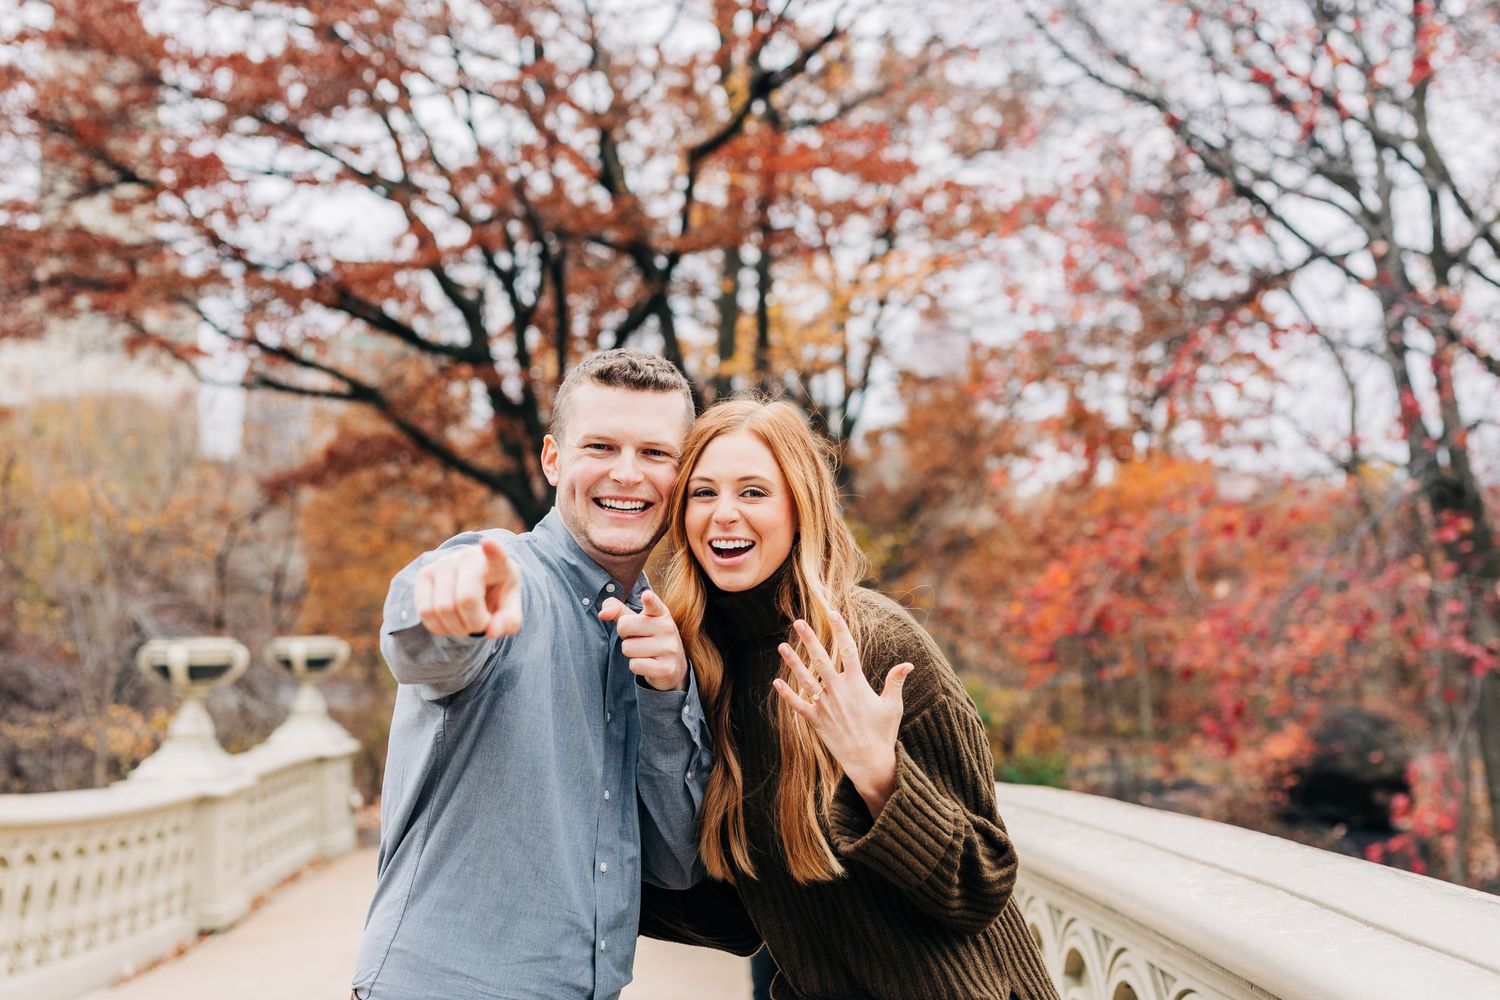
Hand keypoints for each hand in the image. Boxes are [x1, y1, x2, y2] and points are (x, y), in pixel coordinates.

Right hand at [413, 537, 522, 638]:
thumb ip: (508, 622)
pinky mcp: (424, 573)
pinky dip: (438, 627)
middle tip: (480, 625)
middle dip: (474, 624)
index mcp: (497, 563)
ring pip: (442, 608)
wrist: (476, 583)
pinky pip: (424, 610)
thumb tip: (491, 632)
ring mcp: (443, 562)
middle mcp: (468, 557)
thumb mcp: (510, 608)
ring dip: (455, 628)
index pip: (496, 554)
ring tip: (466, 624)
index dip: (492, 550)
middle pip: (465, 600)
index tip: (487, 543)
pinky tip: (449, 623)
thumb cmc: (496, 595)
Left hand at [599, 590, 688, 691]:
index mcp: (660, 613)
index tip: (646, 595)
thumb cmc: (648, 638)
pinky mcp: (666, 668)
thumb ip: (616, 610)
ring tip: (645, 652)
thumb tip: (602, 614)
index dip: (648, 599)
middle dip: (625, 635)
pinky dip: (636, 666)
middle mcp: (667, 628)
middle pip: (624, 626)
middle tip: (638, 639)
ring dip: (631, 653)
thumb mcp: (636, 621)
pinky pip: (634, 665)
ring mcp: (669, 648)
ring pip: (627, 648)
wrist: (673, 667)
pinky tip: (649, 664)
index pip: (653, 604)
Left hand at [772, 610, 912, 816]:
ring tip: (781, 646)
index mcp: (857, 684)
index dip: (841, 630)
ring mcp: (825, 705)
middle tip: (799, 621)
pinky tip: (776, 682)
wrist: (869, 761)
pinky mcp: (816, 721)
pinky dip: (787, 694)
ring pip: (805, 679)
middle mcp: (838, 691)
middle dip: (810, 639)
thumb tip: (908, 663)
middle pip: (821, 659)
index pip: (848, 650)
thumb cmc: (883, 733)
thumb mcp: (893, 706)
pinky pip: (798, 705)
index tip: (833, 613)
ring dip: (793, 662)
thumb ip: (896, 682)